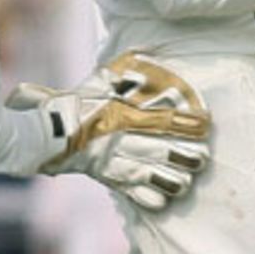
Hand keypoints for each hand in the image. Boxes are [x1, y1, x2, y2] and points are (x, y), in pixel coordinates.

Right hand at [9, 51, 210, 210]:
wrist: (48, 132)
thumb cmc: (78, 102)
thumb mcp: (102, 77)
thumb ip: (128, 67)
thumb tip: (152, 54)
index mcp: (124, 115)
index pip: (166, 120)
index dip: (191, 123)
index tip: (205, 123)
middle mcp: (124, 141)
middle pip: (168, 153)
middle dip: (191, 156)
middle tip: (202, 156)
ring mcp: (117, 164)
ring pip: (157, 179)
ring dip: (176, 180)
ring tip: (185, 178)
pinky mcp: (111, 180)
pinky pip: (137, 197)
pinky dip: (154, 199)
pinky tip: (163, 195)